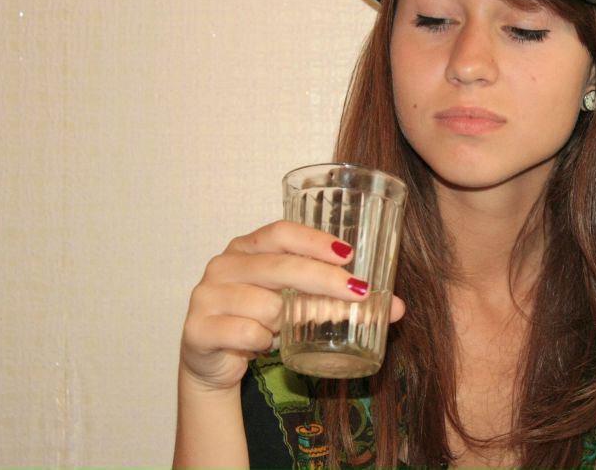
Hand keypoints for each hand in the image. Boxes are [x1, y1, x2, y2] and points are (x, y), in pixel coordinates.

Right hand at [178, 220, 405, 391]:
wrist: (213, 363)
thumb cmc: (261, 323)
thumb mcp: (298, 306)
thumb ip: (340, 301)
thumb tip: (398, 309)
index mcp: (247, 247)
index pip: (281, 232)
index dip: (314, 240)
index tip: (348, 254)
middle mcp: (224, 264)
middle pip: (280, 265)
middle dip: (325, 279)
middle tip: (359, 292)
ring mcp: (207, 294)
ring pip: (266, 305)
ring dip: (286, 321)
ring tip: (283, 329)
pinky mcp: (197, 328)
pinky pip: (246, 333)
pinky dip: (262, 342)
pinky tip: (261, 345)